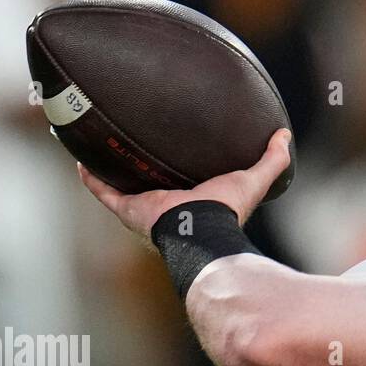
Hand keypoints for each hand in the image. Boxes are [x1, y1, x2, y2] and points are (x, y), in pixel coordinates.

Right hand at [78, 129, 292, 237]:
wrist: (202, 230)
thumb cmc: (228, 208)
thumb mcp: (254, 178)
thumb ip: (273, 159)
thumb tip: (284, 134)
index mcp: (195, 198)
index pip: (185, 179)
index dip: (179, 165)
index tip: (174, 144)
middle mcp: (168, 204)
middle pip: (152, 181)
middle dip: (143, 164)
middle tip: (133, 137)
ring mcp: (146, 207)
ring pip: (124, 186)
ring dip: (113, 168)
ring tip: (103, 145)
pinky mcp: (129, 209)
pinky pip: (104, 192)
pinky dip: (92, 178)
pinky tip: (81, 160)